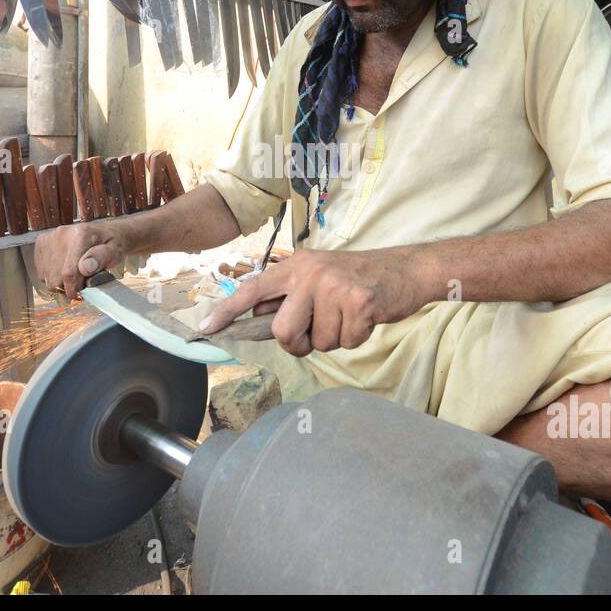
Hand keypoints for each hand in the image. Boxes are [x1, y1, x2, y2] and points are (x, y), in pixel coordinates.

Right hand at [34, 221, 132, 297]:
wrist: (104, 232)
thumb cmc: (111, 244)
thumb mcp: (116, 251)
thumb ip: (103, 258)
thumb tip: (85, 268)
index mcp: (81, 235)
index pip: (68, 272)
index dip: (73, 289)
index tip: (81, 294)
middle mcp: (61, 234)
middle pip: (55, 278)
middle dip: (69, 286)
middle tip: (83, 280)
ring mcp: (49, 239)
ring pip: (47, 277)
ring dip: (61, 282)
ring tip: (76, 274)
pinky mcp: (41, 244)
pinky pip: (42, 272)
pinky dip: (53, 276)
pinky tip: (65, 268)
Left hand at [198, 247, 434, 356]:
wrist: (406, 270)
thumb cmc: (358, 279)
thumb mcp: (318, 277)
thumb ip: (290, 296)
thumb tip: (259, 320)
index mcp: (295, 266)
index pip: (252, 290)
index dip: (226, 312)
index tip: (204, 330)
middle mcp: (310, 272)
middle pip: (282, 331)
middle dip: (298, 344)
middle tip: (316, 334)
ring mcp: (334, 286)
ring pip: (318, 342)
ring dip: (334, 339)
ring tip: (349, 316)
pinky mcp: (359, 302)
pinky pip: (346, 342)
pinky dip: (357, 338)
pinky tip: (365, 317)